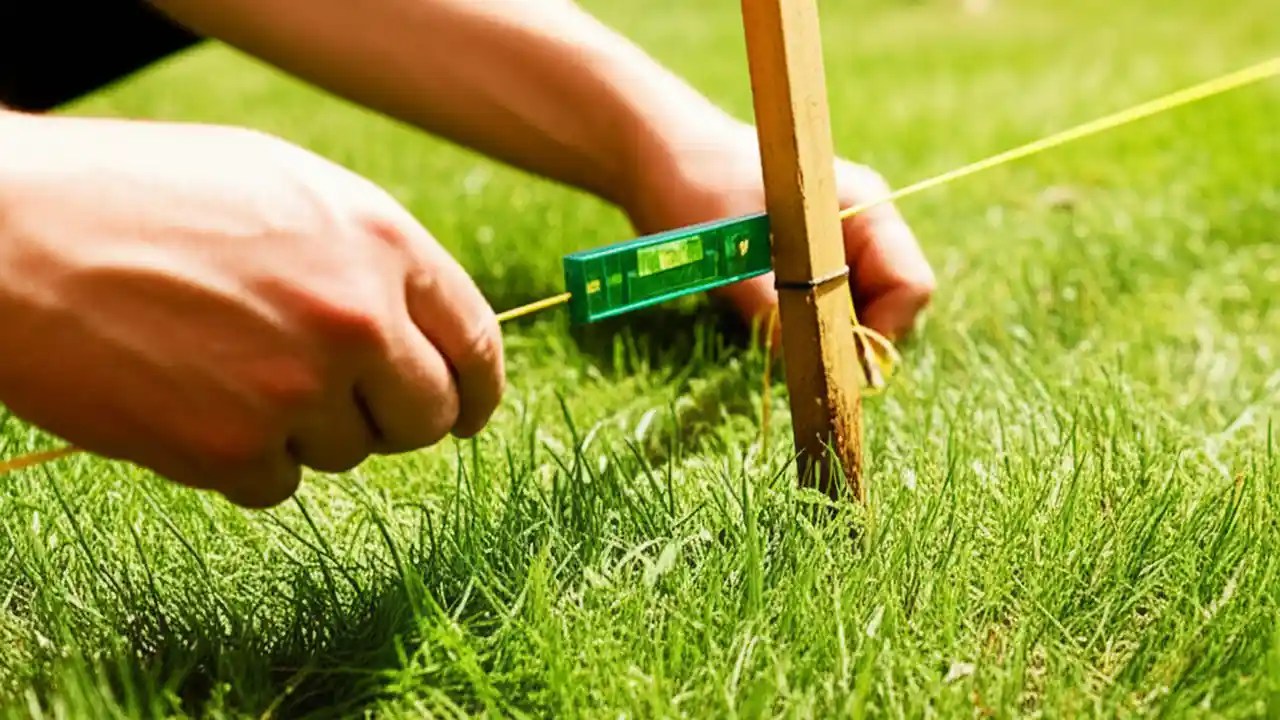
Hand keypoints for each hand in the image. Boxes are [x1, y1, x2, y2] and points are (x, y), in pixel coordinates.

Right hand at [0, 113, 502, 506]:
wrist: (14, 232)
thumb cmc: (145, 195)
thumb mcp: (287, 187)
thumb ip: (372, 256)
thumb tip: (423, 328)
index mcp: (382, 242)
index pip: (476, 343)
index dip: (477, 388)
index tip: (468, 411)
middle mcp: (358, 319)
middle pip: (427, 417)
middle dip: (393, 415)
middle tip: (340, 395)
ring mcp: (298, 389)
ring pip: (349, 452)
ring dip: (306, 427)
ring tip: (230, 363)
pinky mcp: (233, 449)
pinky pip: (278, 483)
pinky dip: (246, 458)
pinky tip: (195, 399)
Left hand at [623, 120, 934, 345]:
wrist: (651, 154)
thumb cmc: (694, 186)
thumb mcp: (731, 253)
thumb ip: (772, 309)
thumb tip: (808, 366)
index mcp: (864, 207)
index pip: (910, 285)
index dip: (881, 330)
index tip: (829, 357)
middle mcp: (859, 227)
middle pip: (887, 307)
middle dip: (848, 337)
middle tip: (792, 349)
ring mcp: (833, 245)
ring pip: (852, 315)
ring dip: (818, 333)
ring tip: (764, 320)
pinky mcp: (802, 264)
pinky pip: (820, 311)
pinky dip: (797, 325)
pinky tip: (756, 312)